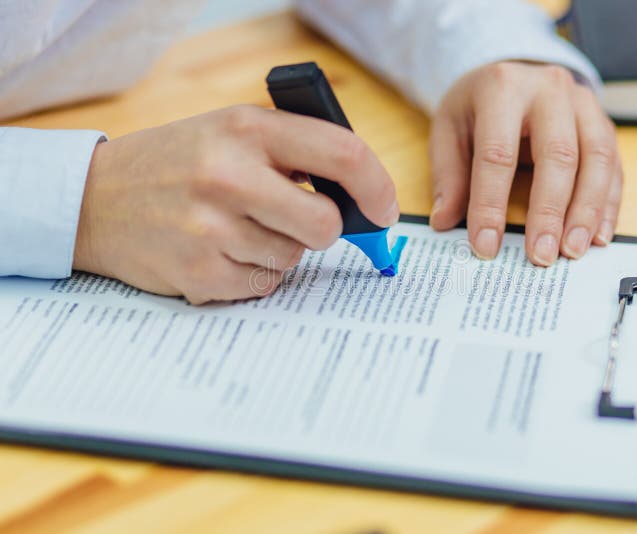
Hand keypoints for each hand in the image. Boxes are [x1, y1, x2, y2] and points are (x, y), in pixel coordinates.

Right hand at [74, 105, 397, 303]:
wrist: (96, 199)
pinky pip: (264, 284)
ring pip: (294, 259)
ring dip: (278, 250)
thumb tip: (361, 199)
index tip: (383, 209)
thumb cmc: (178, 164)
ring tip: (236, 229)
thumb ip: (294, 154)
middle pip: (325, 225)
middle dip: (322, 230)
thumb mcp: (231, 133)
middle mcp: (228, 175)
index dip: (376, 186)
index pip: (342, 153)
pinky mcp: (200, 273)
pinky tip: (219, 252)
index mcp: (246, 128)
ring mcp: (211, 228)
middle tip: (297, 221)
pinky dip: (253, 273)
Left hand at [429, 61, 622, 265]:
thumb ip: (448, 175)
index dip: (490, 204)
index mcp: (502, 87)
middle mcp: (549, 89)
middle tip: (541, 256)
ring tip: (573, 251)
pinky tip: (598, 236)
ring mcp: (583, 104)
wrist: (514, 71)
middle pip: (558, 155)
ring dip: (587, 212)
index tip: (486, 245)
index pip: (497, 154)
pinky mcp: (604, 122)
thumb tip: (444, 221)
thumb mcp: (449, 129)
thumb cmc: (478, 105)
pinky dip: (609, 205)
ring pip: (597, 159)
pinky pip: (614, 165)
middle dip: (549, 212)